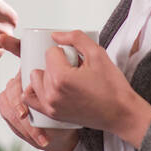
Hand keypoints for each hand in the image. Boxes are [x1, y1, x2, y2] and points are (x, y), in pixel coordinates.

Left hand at [1, 30, 150, 148]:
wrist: (120, 113)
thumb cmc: (112, 87)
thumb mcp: (98, 54)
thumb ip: (76, 38)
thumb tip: (55, 35)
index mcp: (61, 78)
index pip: (51, 52)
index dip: (66, 52)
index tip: (78, 61)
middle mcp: (51, 94)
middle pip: (43, 65)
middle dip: (57, 64)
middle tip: (76, 71)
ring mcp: (50, 107)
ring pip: (35, 79)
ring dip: (47, 76)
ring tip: (65, 79)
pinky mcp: (52, 115)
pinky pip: (30, 99)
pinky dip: (37, 90)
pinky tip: (51, 88)